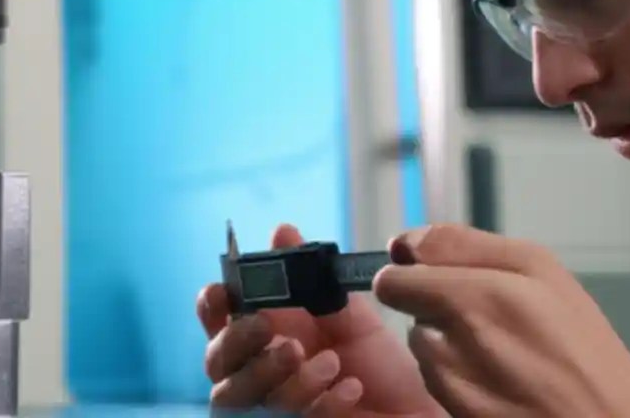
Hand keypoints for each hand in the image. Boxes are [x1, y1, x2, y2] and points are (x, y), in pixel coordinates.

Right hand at [198, 224, 443, 415]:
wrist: (417, 413)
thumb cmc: (379, 367)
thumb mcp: (351, 320)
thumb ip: (314, 282)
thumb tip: (282, 231)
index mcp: (266, 339)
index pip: (219, 322)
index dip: (211, 307)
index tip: (221, 291)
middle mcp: (259, 374)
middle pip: (218, 363)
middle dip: (239, 341)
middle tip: (271, 329)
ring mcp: (272, 410)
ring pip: (242, 400)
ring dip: (284, 377)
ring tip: (330, 362)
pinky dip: (321, 402)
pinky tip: (351, 389)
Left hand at [373, 224, 629, 417]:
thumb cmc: (580, 339)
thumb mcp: (541, 267)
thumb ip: (464, 245)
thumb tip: (403, 243)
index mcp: (474, 297)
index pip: (393, 279)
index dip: (409, 270)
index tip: (433, 272)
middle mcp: (450, 344)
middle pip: (406, 310)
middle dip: (431, 303)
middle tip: (482, 312)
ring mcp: (447, 386)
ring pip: (421, 345)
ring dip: (445, 340)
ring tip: (499, 347)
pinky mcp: (450, 412)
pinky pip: (436, 381)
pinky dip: (457, 374)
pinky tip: (496, 376)